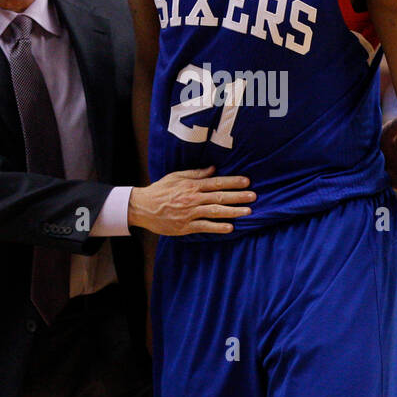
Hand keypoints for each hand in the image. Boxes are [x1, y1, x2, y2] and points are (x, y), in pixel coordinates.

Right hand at [127, 166, 254, 234]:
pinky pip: (204, 227)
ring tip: (247, 212)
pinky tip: (230, 227)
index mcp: (191, 185)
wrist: (142, 207)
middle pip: (219, 197)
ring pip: (215, 211)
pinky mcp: (185, 226)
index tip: (247, 182)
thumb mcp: (176, 176)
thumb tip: (213, 169)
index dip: (233, 182)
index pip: (216, 182)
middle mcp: (193, 198)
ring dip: (233, 211)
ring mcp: (189, 213)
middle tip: (253, 196)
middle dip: (238, 196)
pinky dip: (217, 227)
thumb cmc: (160, 190)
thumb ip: (196, 173)